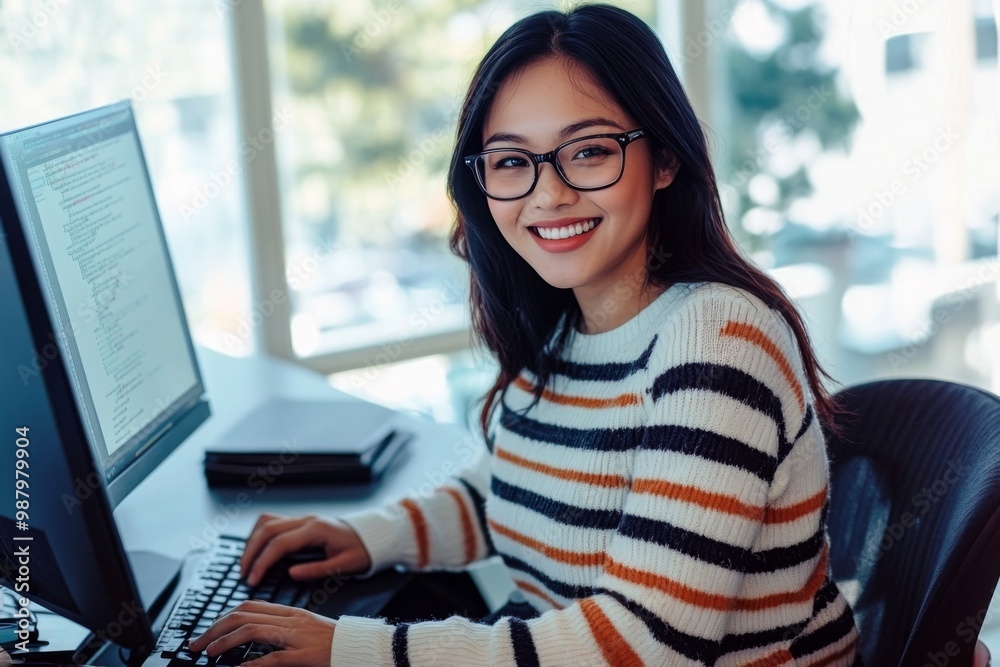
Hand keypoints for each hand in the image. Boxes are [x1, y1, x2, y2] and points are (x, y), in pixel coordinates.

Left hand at [187, 600, 333, 665]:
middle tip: (196, 643)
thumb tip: (250, 632)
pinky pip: (275, 657)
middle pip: (244, 615)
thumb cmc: (331, 640)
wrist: (359, 645)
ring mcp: (296, 637)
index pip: (248, 606)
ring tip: (209, 653)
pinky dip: (254, 663)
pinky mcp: (304, 656)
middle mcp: (290, 620)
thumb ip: (279, 626)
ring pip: (254, 631)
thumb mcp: (303, 627)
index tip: (207, 630)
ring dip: (225, 642)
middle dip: (214, 628)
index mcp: (289, 612)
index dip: (223, 616)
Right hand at [240, 512, 371, 585]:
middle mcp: (306, 519)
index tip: (253, 580)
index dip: (263, 562)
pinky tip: (257, 549)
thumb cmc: (361, 551)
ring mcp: (302, 518)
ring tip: (246, 563)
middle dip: (250, 552)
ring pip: (266, 521)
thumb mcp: (345, 565)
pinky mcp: (301, 521)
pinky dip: (260, 534)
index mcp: (316, 529)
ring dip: (252, 540)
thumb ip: (318, 569)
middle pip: (267, 529)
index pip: (280, 543)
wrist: (372, 536)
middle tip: (243, 574)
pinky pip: (273, 521)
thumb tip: (291, 574)